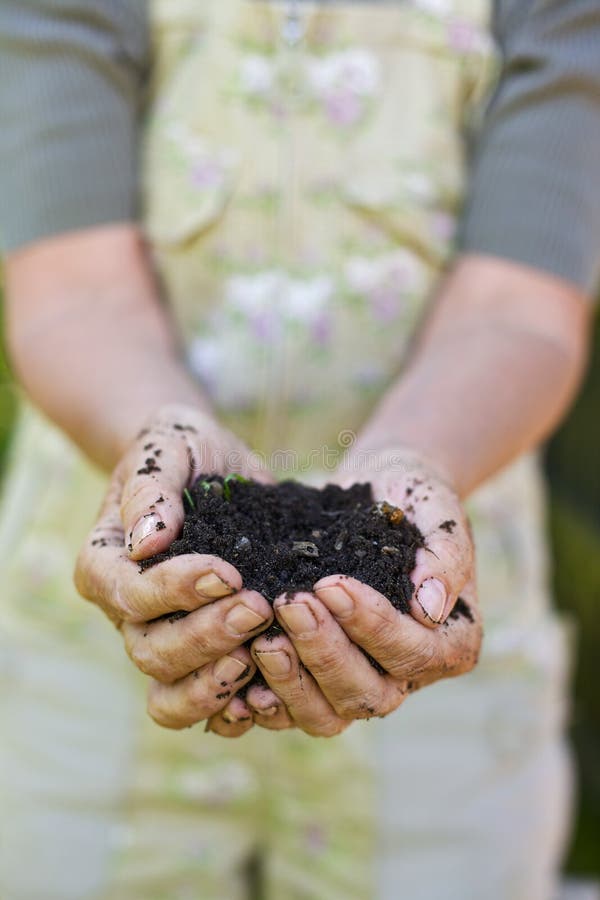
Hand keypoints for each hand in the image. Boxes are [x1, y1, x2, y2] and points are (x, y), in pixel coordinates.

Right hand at [74, 403, 272, 731]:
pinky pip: (206, 704)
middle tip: (258, 607)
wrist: (211, 463)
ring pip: (172, 690)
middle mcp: (127, 612)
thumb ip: (151, 488)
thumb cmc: (183, 450)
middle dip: (206, 635)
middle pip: (152, 651)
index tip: (227, 571)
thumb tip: (147, 540)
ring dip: (216, 683)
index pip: (130, 596)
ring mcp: (164, 638)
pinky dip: (233, 707)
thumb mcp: (169, 448)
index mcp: (105, 564)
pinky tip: (270, 691)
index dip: (175, 591)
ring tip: (260, 656)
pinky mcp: (204, 654)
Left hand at [248, 450, 481, 736]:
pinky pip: (289, 710)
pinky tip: (237, 674)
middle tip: (290, 602)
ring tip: (261, 639)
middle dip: (324, 651)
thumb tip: (430, 609)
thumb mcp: (436, 510)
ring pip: (326, 715)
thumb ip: (443, 557)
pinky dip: (262, 703)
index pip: (412, 652)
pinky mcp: (316, 683)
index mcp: (450, 644)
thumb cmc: (414, 499)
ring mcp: (359, 684)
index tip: (331, 584)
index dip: (371, 625)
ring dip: (290, 680)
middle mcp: (407, 677)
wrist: (378, 493)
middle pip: (367, 694)